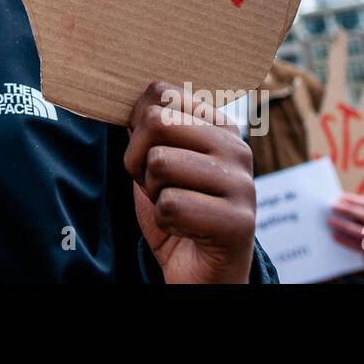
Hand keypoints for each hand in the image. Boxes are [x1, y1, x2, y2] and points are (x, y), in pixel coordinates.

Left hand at [125, 81, 256, 282]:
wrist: (201, 271)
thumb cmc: (178, 211)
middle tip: (160, 186)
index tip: (154, 155)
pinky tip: (186, 230)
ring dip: (154, 193)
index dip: (137, 127)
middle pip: (156, 122)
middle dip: (139, 161)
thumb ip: (147, 128)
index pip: (160, 92)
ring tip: (177, 207)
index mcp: (220, 125)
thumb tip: (120, 93)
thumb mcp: (156, 161)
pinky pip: (170, 204)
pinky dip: (165, 221)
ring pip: (159, 163)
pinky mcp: (238, 222)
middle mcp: (237, 147)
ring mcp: (243, 183)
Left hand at [328, 192, 363, 264]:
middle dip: (349, 210)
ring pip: (363, 232)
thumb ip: (356, 209)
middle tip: (333, 207)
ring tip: (331, 221)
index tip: (340, 197)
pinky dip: (345, 240)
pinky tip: (334, 235)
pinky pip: (359, 247)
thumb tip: (337, 200)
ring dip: (345, 226)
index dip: (355, 200)